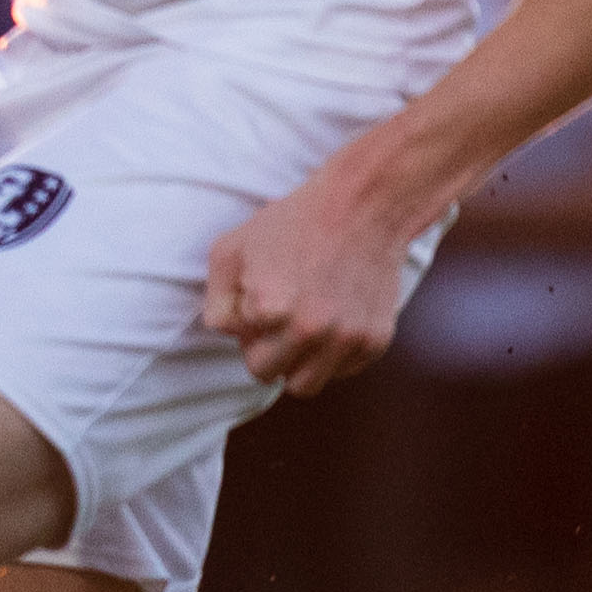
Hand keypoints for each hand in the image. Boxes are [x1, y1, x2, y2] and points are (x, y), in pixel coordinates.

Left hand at [200, 177, 413, 396]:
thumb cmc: (292, 223)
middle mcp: (310, 330)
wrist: (363, 206)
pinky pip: (342, 371)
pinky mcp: (375, 341)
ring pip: (306, 385)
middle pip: (268, 375)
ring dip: (298, 362)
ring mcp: (345, 338)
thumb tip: (232, 337)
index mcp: (270, 310)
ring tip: (302, 327)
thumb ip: (217, 301)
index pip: (245, 351)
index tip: (264, 297)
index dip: (251, 326)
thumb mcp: (232, 249)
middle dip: (268, 351)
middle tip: (279, 317)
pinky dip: (333, 354)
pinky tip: (333, 317)